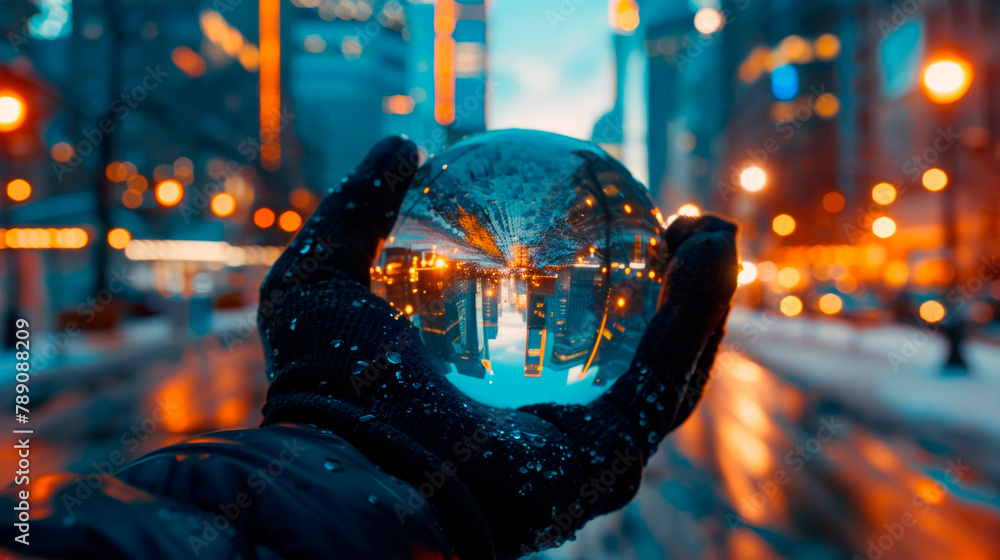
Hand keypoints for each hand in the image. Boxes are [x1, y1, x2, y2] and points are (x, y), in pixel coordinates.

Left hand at [258, 137, 738, 558]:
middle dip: (668, 296)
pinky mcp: (609, 459)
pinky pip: (666, 378)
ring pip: (669, 373)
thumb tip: (401, 145)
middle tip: (675, 228)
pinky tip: (710, 251)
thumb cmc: (323, 388)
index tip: (608, 220)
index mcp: (490, 399)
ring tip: (712, 229)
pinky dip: (697, 314)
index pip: (560, 340)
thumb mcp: (323, 278)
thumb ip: (359, 211)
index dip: (592, 284)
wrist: (347, 465)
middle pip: (629, 358)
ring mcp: (583, 455)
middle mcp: (545, 431)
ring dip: (702, 301)